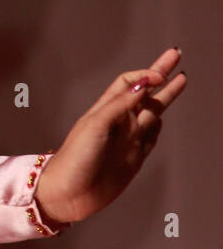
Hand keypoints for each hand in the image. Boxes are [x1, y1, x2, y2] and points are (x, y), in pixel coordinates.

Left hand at [34, 47, 185, 224]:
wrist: (69, 194)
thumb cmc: (74, 158)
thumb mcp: (96, 126)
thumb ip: (120, 105)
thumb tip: (144, 83)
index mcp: (105, 110)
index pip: (129, 83)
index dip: (146, 75)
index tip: (162, 75)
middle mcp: (119, 122)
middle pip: (146, 92)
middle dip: (162, 74)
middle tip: (177, 55)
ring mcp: (128, 139)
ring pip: (153, 112)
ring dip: (166, 96)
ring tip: (179, 80)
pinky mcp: (134, 157)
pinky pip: (152, 136)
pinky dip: (159, 125)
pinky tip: (164, 116)